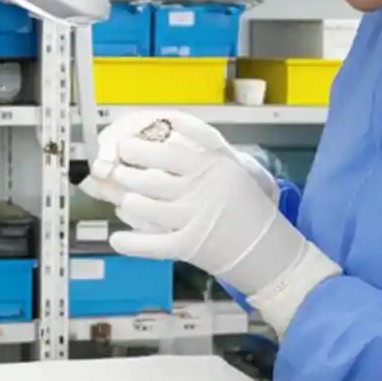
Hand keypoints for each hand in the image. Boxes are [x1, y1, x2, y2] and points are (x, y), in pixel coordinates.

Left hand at [81, 111, 341, 335]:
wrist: (266, 249)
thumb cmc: (245, 205)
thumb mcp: (230, 167)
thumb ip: (199, 149)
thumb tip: (162, 131)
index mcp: (212, 166)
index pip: (167, 152)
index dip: (139, 148)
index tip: (123, 145)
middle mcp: (201, 191)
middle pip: (149, 178)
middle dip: (125, 173)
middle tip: (115, 170)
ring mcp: (194, 219)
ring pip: (144, 208)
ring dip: (127, 203)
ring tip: (124, 201)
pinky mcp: (189, 246)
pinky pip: (151, 245)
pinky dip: (130, 242)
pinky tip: (117, 238)